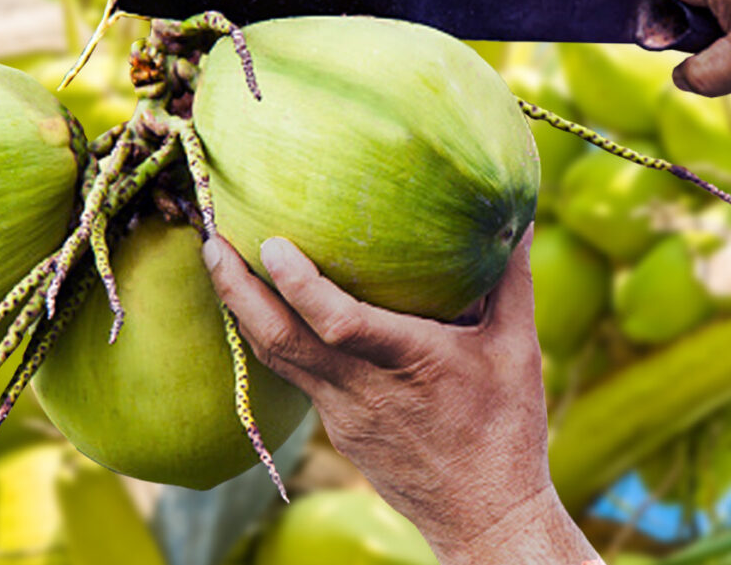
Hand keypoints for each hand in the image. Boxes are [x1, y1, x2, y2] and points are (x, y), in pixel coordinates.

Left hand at [202, 228, 599, 564]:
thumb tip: (515, 214)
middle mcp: (362, 388)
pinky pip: (290, 372)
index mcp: (410, 363)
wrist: (483, 516)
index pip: (340, 324)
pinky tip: (255, 301)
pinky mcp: (333, 424)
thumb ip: (510, 278)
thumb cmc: (506, 429)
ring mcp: (339, 412)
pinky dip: (266, 333)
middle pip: (280, 340)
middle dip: (237, 289)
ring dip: (240, 308)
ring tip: (218, 259)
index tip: (270, 244)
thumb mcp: (519, 348)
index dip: (299, 286)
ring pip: (274, 357)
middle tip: (211, 242)